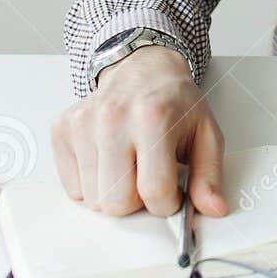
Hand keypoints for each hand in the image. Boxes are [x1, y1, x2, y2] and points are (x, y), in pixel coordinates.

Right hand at [51, 45, 227, 218]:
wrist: (143, 69)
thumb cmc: (174, 102)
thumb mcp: (205, 133)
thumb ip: (210, 175)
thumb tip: (214, 208)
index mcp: (153, 117)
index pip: (155, 189)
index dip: (168, 203)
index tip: (173, 193)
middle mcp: (113, 118)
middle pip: (117, 202)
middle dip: (138, 202)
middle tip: (149, 178)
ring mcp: (83, 124)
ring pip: (94, 200)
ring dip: (115, 193)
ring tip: (129, 166)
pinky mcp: (63, 130)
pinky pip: (73, 189)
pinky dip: (93, 184)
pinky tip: (109, 161)